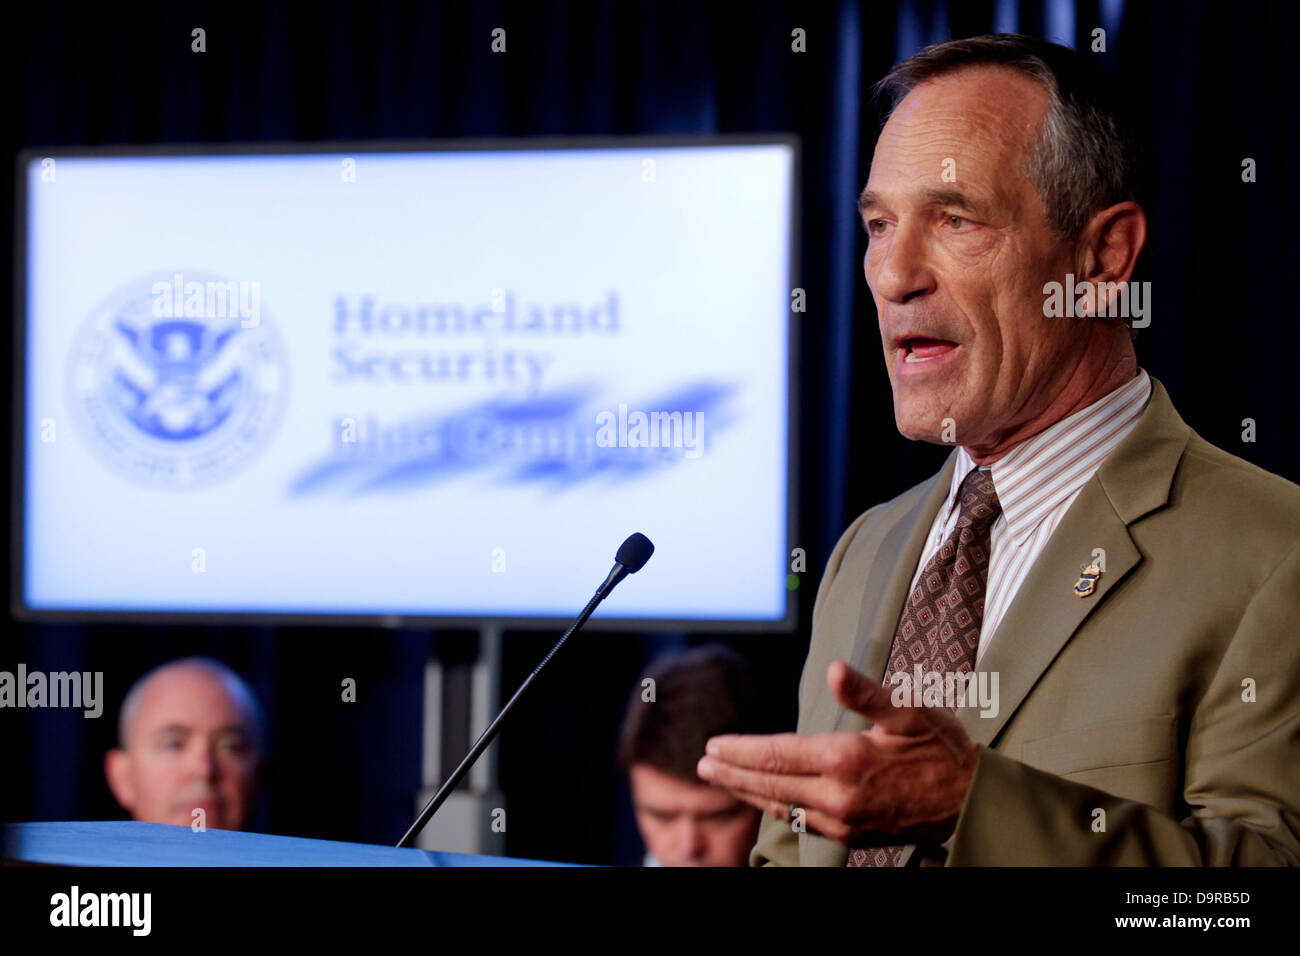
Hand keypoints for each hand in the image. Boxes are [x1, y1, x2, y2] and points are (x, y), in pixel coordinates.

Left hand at [696, 659, 979, 846]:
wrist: (974, 799)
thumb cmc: (942, 747)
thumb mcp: (907, 710)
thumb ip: (865, 692)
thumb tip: (833, 669)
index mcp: (845, 759)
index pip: (775, 755)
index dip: (740, 751)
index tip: (712, 745)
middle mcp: (837, 795)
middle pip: (770, 783)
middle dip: (732, 774)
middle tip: (702, 766)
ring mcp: (844, 821)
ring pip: (782, 805)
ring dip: (748, 793)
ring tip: (722, 781)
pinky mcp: (853, 836)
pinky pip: (803, 822)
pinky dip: (777, 808)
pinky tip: (767, 800)